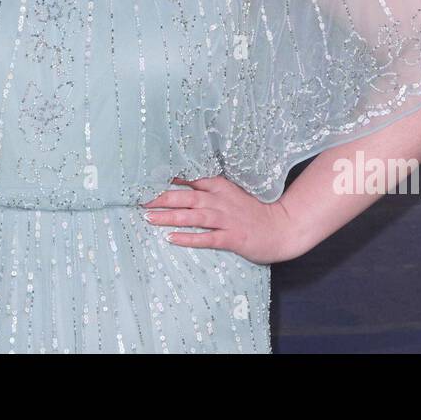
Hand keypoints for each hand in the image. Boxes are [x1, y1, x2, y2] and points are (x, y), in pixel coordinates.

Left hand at [138, 175, 302, 265]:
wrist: (281, 228)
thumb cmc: (252, 211)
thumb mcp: (229, 193)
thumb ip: (207, 187)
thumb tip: (178, 182)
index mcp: (219, 187)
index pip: (188, 180)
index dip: (166, 181)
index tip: (145, 180)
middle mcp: (220, 201)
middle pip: (185, 198)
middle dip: (161, 198)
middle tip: (139, 200)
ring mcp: (226, 220)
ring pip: (192, 216)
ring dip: (169, 216)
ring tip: (148, 217)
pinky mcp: (232, 238)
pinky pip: (207, 238)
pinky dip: (188, 238)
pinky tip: (171, 238)